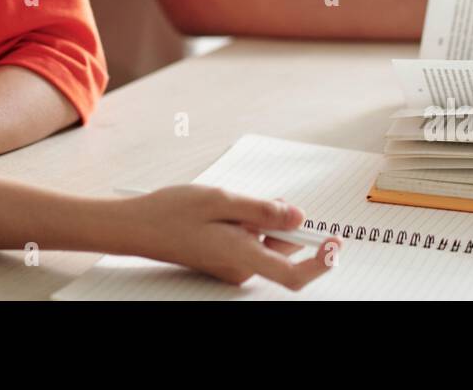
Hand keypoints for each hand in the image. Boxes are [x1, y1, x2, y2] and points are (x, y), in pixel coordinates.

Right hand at [117, 185, 339, 290]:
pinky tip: (222, 211)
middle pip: (281, 249)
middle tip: (258, 199)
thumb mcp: (221, 200)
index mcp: (241, 256)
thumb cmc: (172, 212)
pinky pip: (249, 242)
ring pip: (264, 242)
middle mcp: (240, 268)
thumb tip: (298, 216)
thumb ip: (262, 210)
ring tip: (229, 204)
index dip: (320, 262)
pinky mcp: (224, 260)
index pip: (292, 274)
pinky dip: (245, 224)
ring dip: (258, 220)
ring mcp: (231, 266)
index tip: (335, 243)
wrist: (137, 227)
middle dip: (279, 222)